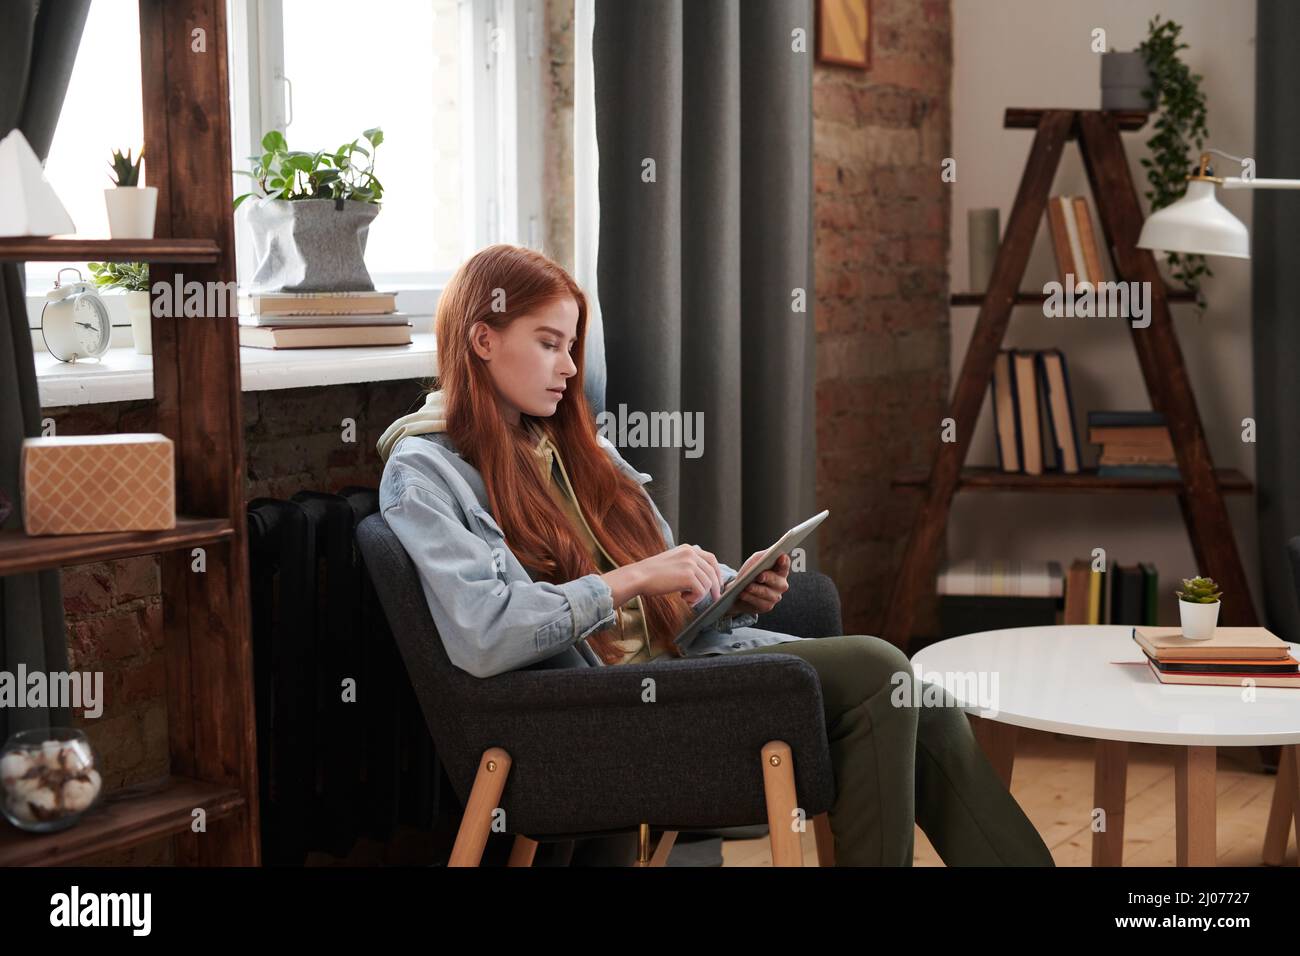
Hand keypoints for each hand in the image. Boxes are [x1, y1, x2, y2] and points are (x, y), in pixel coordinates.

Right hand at [600, 543, 723, 606]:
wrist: (639, 576)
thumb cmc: (652, 573)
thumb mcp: (673, 561)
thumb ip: (688, 564)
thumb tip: (703, 578)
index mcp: (688, 549)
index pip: (712, 559)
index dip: (717, 573)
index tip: (717, 584)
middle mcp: (691, 554)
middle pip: (712, 572)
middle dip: (715, 587)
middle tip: (714, 599)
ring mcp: (690, 564)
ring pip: (708, 584)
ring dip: (700, 596)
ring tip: (687, 599)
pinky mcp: (688, 577)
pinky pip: (701, 592)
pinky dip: (695, 599)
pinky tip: (684, 599)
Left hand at [730, 552, 790, 616]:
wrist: (739, 590)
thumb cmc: (751, 572)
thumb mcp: (755, 561)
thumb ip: (762, 557)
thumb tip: (768, 554)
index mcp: (780, 571)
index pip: (784, 565)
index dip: (784, 562)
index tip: (781, 557)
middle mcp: (781, 585)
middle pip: (777, 581)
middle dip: (768, 578)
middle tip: (760, 576)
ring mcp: (775, 597)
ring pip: (767, 593)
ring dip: (756, 589)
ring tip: (747, 587)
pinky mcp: (766, 606)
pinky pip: (759, 603)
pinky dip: (750, 597)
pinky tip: (743, 594)